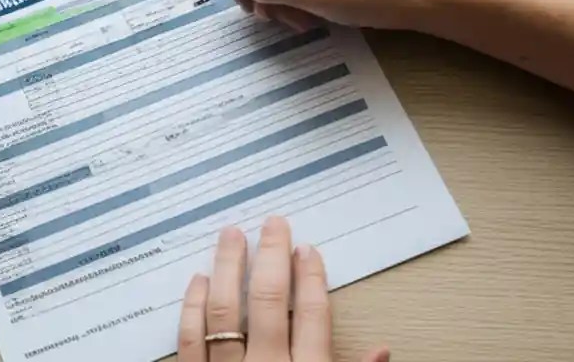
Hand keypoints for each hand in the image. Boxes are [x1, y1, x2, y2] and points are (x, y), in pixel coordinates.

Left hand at [178, 217, 389, 361]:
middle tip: (272, 223)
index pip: (311, 315)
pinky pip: (190, 338)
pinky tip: (199, 279)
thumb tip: (383, 350)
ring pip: (223, 311)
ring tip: (231, 235)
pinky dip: (192, 306)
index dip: (310, 277)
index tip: (306, 248)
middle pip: (267, 300)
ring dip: (227, 267)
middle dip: (270, 256)